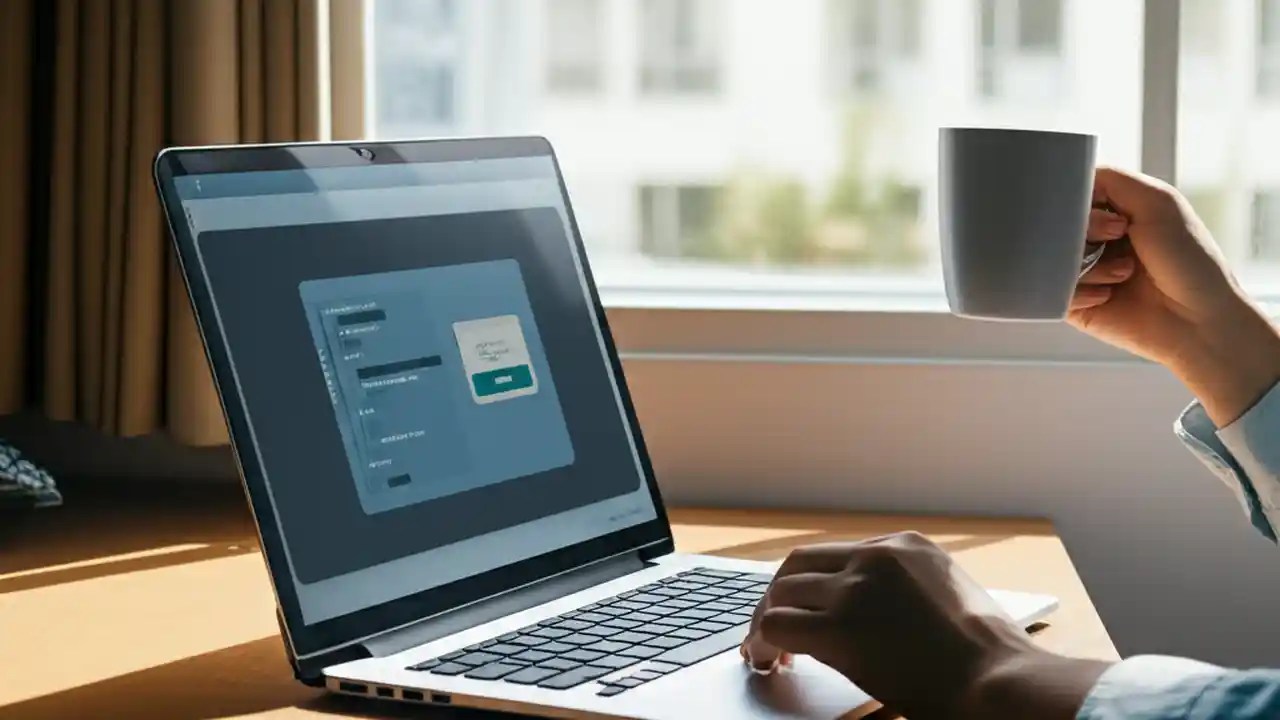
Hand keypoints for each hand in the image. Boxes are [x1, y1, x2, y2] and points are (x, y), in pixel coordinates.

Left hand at [740, 533, 1109, 719]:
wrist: (997, 681)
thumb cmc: (986, 657)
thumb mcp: (948, 597)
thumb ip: (905, 591)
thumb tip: (868, 612)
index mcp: (906, 546)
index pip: (836, 554)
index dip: (812, 582)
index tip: (804, 605)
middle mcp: (877, 556)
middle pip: (800, 562)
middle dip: (780, 593)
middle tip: (770, 625)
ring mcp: (856, 587)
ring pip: (783, 591)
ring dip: (767, 619)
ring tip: (764, 647)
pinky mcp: (840, 625)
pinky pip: (779, 624)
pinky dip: (763, 641)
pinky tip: (766, 659)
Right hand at [1072, 167, 1279, 425]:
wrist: (1198, 321)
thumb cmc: (1189, 261)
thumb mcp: (1158, 202)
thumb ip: (1112, 180)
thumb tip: (1068, 181)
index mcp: (1114, 212)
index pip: (1072, 193)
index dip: (1081, 200)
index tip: (1113, 215)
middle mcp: (1095, 240)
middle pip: (1056, 224)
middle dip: (1085, 231)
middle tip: (1119, 237)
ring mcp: (1083, 271)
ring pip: (1052, 257)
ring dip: (1090, 265)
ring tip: (1123, 276)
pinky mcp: (1073, 303)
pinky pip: (1052, 290)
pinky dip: (1079, 291)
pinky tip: (1107, 297)